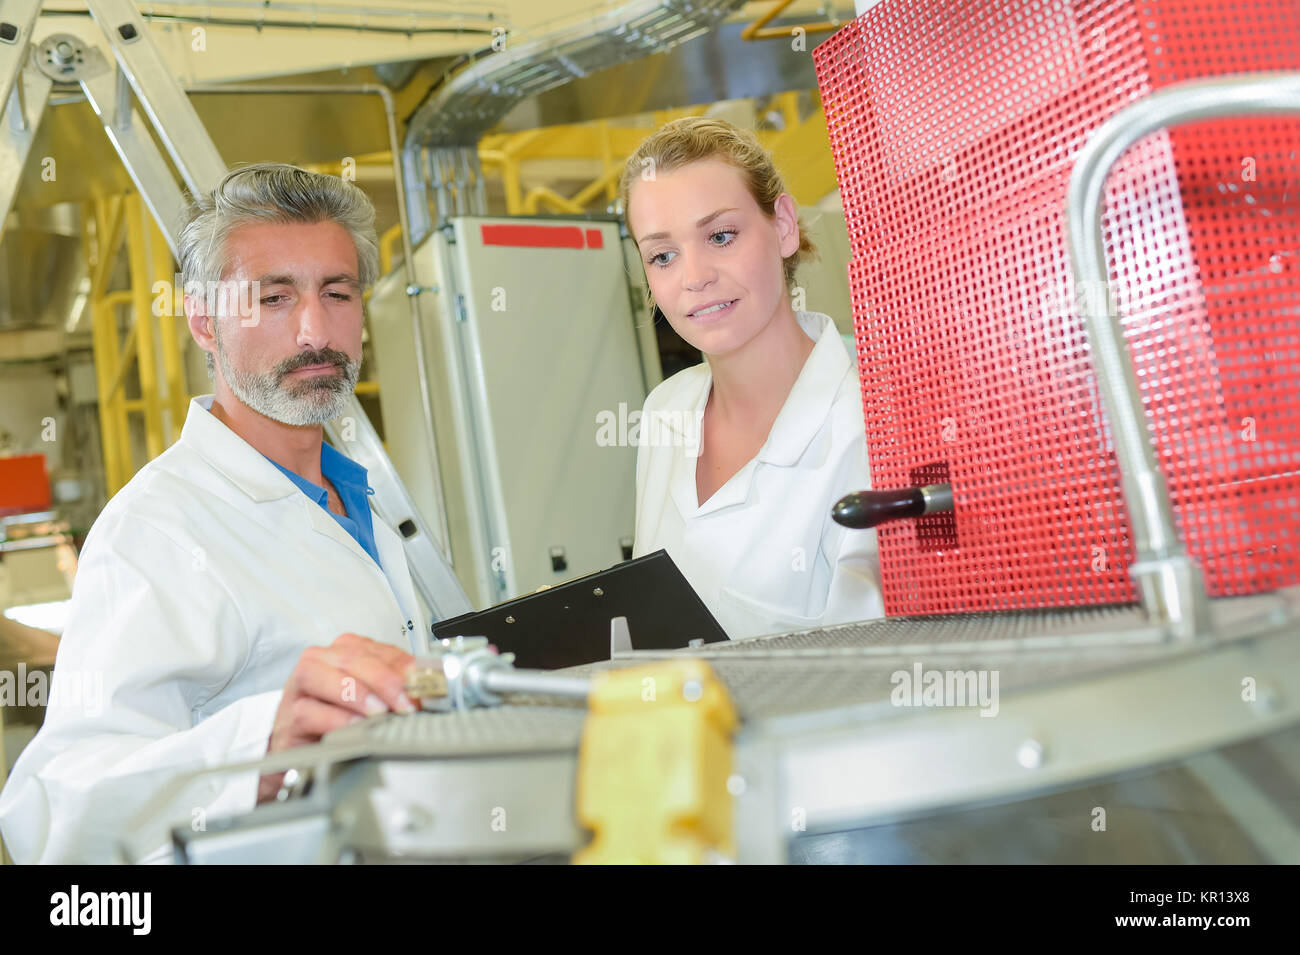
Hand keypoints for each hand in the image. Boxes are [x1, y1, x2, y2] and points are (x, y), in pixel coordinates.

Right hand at [258, 632, 415, 802]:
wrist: (299, 745)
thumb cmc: (337, 716)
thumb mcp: (370, 697)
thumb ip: (395, 689)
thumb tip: (425, 692)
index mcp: (344, 650)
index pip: (378, 649)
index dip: (403, 666)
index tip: (424, 685)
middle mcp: (319, 661)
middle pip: (351, 658)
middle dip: (384, 680)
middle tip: (405, 703)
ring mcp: (299, 688)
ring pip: (320, 676)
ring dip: (356, 693)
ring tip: (380, 712)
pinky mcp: (289, 717)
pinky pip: (309, 713)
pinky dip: (336, 719)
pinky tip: (356, 727)